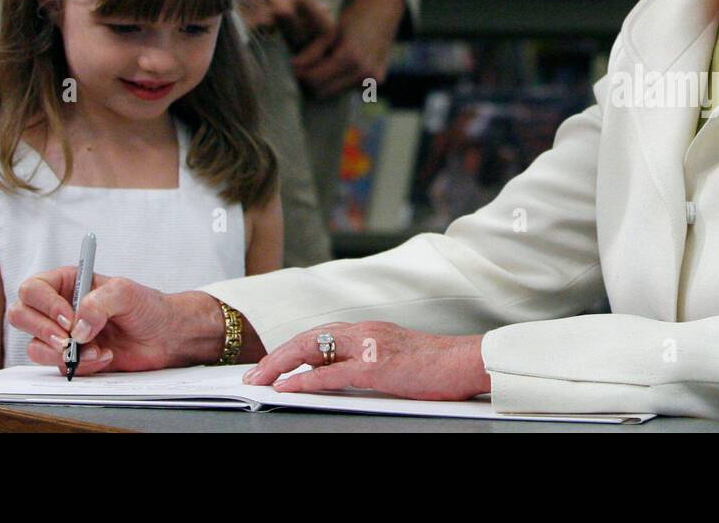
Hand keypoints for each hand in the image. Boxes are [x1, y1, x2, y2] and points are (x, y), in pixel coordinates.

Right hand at [8, 269, 213, 374]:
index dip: (45, 305)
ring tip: (96, 349)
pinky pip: (56, 367)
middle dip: (43, 331)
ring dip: (63, 353)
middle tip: (69, 340)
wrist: (164, 336)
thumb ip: (99, 302)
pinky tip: (104, 357)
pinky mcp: (69, 358)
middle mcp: (58, 306)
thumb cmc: (146, 306)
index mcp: (67, 282)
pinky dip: (79, 366)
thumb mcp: (126, 292)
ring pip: (34, 347)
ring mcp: (61, 334)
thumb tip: (77, 328)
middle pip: (20, 316)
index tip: (69, 318)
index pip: (33, 289)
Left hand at [241, 321, 490, 401]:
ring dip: (280, 365)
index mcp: (367, 330)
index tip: (270, 364)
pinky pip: (330, 373)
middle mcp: (363, 331)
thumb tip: (339, 376)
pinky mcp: (375, 366)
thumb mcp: (395, 357)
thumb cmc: (436, 366)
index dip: (290, 349)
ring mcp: (368, 346)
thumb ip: (366, 362)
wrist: (465, 361)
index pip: (319, 335)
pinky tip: (285, 387)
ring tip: (259, 380)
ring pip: (311, 350)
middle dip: (276, 356)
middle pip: (307, 338)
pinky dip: (303, 380)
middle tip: (253, 375)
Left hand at [292, 0, 404, 99]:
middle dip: (310, 79)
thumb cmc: (354, 15)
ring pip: (333, 92)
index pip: (314, 79)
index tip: (292, 64)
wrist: (385, 10)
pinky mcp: (376, 81)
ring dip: (324, 81)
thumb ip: (314, 49)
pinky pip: (347, 88)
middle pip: (322, 91)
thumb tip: (294, 67)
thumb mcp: (331, 28)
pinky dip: (338, 79)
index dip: (300, 73)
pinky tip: (339, 64)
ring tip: (321, 62)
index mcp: (351, 56)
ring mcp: (372, 79)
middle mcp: (364, 72)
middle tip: (303, 65)